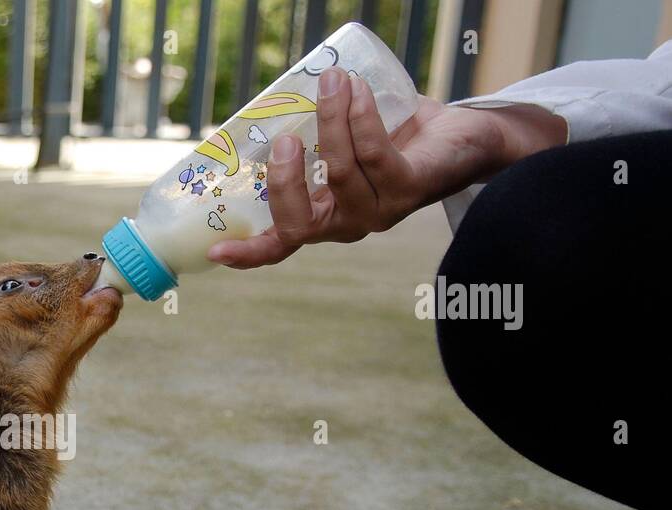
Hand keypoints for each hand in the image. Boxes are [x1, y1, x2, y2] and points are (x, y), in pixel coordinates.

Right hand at [207, 66, 566, 268]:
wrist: (466, 139)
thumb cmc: (396, 138)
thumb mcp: (343, 144)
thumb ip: (312, 141)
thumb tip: (269, 115)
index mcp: (323, 217)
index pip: (280, 244)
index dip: (248, 254)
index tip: (215, 253)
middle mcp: (347, 224)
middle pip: (301, 223)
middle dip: (285, 182)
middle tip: (284, 140)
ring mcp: (379, 212)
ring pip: (338, 172)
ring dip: (330, 121)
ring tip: (331, 83)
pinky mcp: (409, 190)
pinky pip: (372, 154)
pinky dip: (359, 116)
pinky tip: (356, 90)